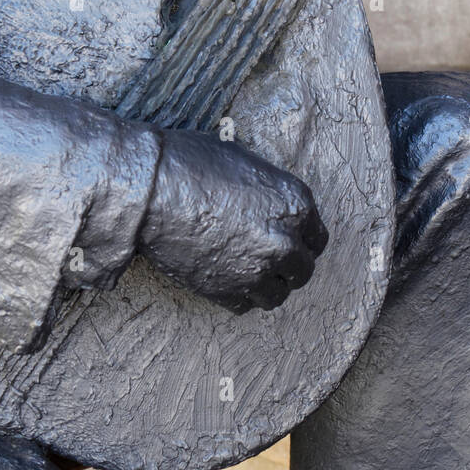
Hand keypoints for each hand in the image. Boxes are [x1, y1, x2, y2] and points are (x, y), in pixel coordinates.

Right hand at [139, 128, 327, 312]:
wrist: (152, 192)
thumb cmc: (193, 164)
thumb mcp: (245, 164)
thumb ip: (269, 192)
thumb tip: (270, 205)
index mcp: (296, 203)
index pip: (318, 238)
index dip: (302, 240)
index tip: (289, 242)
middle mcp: (285, 241)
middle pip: (302, 271)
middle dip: (287, 266)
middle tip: (266, 258)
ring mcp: (258, 271)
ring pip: (277, 296)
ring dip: (266, 286)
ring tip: (246, 271)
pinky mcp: (228, 292)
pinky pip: (246, 306)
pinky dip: (239, 296)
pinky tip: (224, 277)